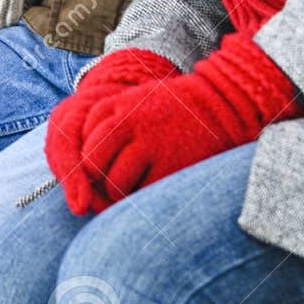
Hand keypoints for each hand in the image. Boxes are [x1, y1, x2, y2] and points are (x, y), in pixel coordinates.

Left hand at [46, 35, 300, 215]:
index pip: (84, 146)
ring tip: (132, 187)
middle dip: (96, 181)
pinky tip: (151, 189)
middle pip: (93, 165)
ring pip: (116, 184)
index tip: (95, 172)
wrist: (220, 105)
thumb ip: (105, 125)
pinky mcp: (173, 168)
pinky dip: (141, 200)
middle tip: (107, 186)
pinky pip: (143, 195)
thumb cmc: (169, 109)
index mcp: (120, 109)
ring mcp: (154, 147)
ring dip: (118, 193)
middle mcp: (133, 126)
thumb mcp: (132, 103)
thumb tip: (82, 165)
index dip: (84, 166)